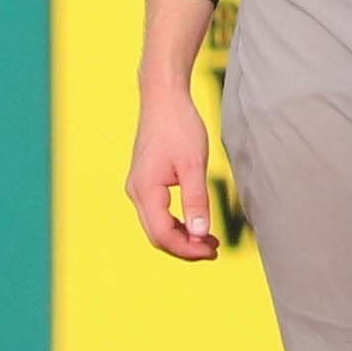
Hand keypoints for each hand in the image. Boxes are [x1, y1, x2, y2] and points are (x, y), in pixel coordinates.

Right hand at [127, 89, 220, 259]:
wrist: (164, 99)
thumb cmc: (179, 127)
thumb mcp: (194, 165)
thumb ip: (196, 200)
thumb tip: (201, 234)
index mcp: (145, 190)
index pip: (162, 234)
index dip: (188, 249)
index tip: (213, 251)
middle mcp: (137, 192)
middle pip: (157, 235)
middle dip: (185, 247)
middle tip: (215, 250)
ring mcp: (139, 188)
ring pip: (157, 226)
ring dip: (182, 237)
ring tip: (210, 241)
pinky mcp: (146, 182)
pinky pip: (158, 213)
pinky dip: (177, 223)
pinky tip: (198, 224)